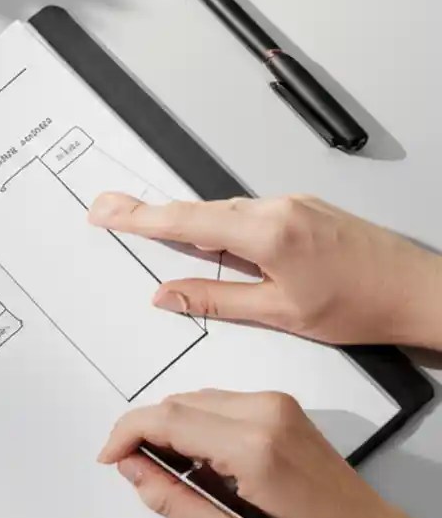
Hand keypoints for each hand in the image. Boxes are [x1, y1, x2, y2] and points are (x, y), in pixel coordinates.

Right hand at [88, 193, 441, 349]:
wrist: (420, 291)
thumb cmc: (364, 305)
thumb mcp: (280, 313)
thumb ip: (217, 300)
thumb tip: (170, 295)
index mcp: (267, 233)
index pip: (185, 220)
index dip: (138, 216)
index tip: (106, 210)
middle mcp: (278, 208)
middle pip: (199, 210)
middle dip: (151, 213)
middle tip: (108, 209)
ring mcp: (293, 204)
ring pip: (224, 211)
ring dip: (189, 221)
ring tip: (149, 226)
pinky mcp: (304, 208)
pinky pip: (248, 212)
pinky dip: (222, 224)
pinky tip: (212, 238)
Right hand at [99, 390, 441, 517]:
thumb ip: (171, 497)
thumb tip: (131, 468)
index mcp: (253, 445)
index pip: (166, 418)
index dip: (126, 434)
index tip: (111, 455)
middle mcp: (265, 412)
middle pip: (176, 402)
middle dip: (148, 431)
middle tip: (138, 468)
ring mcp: (276, 403)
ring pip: (194, 398)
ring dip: (173, 426)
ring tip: (180, 471)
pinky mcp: (281, 404)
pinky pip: (219, 401)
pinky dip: (199, 423)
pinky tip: (206, 458)